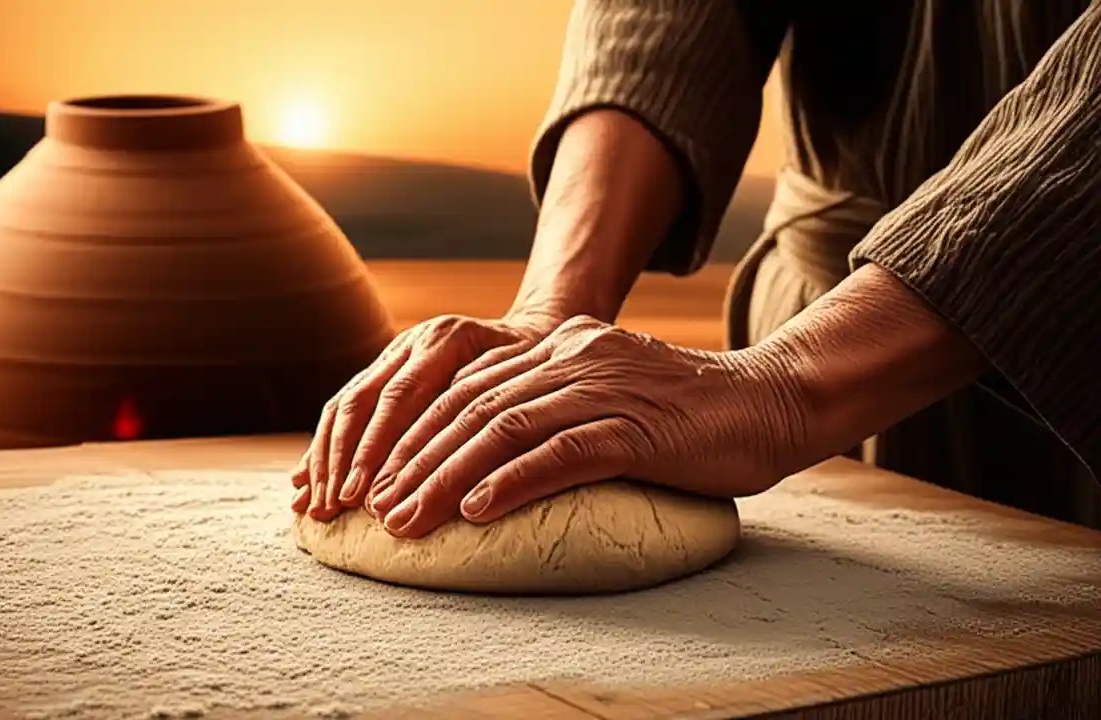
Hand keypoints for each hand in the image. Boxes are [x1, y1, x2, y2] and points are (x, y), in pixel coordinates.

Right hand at [290, 310, 564, 519]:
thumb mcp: (527, 382)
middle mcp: (411, 342)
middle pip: (362, 401)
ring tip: (312, 506)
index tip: (359, 497)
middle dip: (341, 460)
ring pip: (345, 404)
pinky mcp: (382, 371)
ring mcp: (392, 354)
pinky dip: (323, 448)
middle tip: (330, 508)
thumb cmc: (538, 368)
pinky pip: (344, 408)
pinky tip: (305, 482)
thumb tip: (462, 474)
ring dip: (325, 458)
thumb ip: (491, 412)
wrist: (532, 333)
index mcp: (446, 339)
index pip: (401, 397)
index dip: (375, 449)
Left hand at [366, 315, 810, 538]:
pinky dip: (512, 482)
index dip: (415, 435)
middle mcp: (573, 357)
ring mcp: (604, 387)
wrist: (773, 401)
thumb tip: (489, 455)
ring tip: (407, 520)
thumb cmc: (689, 415)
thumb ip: (555, 408)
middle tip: (376, 509)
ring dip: (446, 478)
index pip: (466, 388)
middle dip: (414, 461)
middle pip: (471, 408)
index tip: (380, 480)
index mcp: (561, 346)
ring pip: (503, 430)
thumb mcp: (608, 394)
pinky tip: (477, 511)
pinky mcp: (637, 427)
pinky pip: (562, 453)